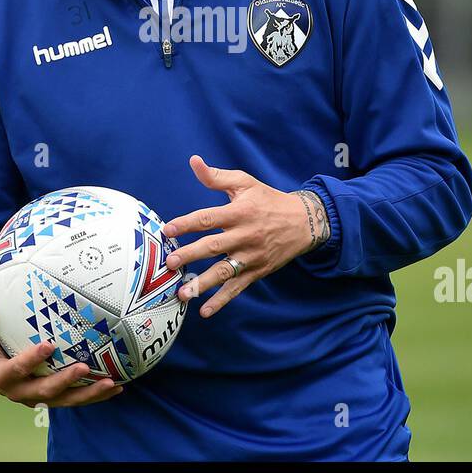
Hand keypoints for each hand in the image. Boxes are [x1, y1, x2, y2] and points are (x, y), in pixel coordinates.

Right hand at [0, 304, 124, 407]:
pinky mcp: (52, 398)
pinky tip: (116, 387)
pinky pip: (75, 399)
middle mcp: (20, 392)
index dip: (31, 360)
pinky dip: (95, 395)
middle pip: (45, 391)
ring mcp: (38, 397)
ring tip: (110, 384)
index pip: (16, 370)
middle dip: (65, 381)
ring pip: (65, 400)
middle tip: (83, 368)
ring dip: (88, 394)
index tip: (48, 345)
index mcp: (1, 376)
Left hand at [161, 154, 315, 317]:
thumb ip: (216, 177)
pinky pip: (238, 287)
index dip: (187, 223)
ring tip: (182, 293)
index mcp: (240, 212)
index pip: (209, 218)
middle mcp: (245, 235)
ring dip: (203, 284)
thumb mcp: (245, 183)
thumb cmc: (268, 200)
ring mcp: (252, 256)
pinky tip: (205, 311)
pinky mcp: (257, 271)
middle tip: (169, 262)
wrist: (304, 222)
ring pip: (225, 271)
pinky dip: (222, 300)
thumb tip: (193, 161)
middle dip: (190, 255)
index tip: (167, 229)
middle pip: (214, 247)